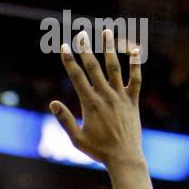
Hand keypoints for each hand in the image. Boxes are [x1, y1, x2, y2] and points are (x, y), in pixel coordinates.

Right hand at [50, 29, 142, 167]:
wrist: (124, 157)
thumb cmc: (98, 150)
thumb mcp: (77, 139)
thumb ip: (65, 120)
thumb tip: (53, 104)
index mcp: (90, 104)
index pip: (77, 77)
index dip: (69, 61)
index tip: (64, 47)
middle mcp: (105, 96)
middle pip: (94, 68)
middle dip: (86, 50)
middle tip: (81, 35)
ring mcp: (120, 97)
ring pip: (114, 67)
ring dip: (109, 48)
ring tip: (106, 32)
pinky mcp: (132, 100)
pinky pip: (135, 79)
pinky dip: (135, 64)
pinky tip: (134, 50)